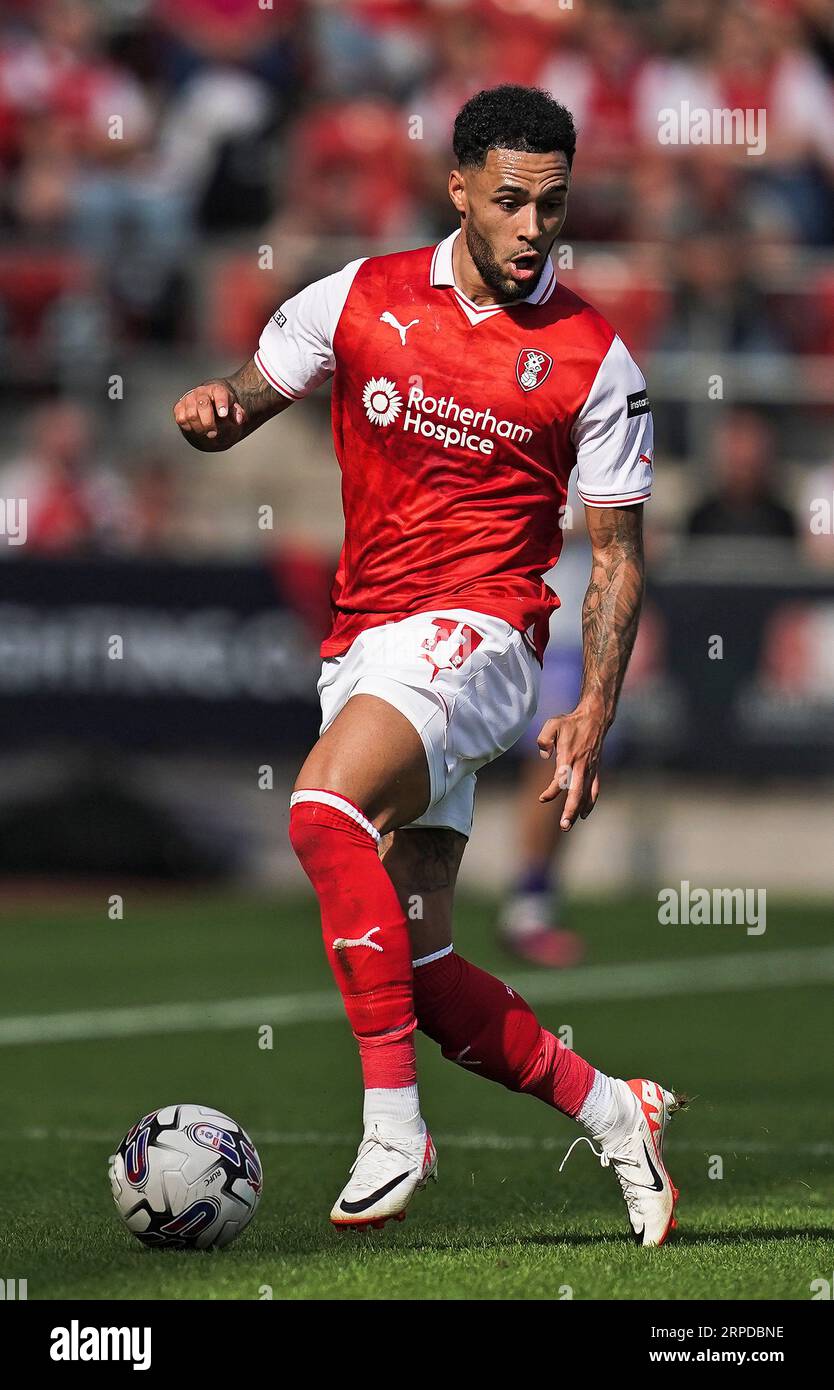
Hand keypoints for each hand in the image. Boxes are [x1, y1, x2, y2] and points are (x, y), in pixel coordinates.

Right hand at [173, 380, 246, 447]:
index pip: (219, 394)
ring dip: (199, 428)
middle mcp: (201, 392)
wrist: (208, 404)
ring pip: (191, 415)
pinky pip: (181, 419)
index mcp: (217, 390)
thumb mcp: (233, 410)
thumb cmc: (222, 408)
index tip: (223, 415)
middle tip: (213, 434)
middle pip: (203, 405)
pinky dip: (189, 427)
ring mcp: (189, 398)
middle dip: (208, 422)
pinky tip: (196, 429)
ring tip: (206, 433)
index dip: (221, 404)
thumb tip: (239, 420)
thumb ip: (238, 414)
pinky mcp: (179, 407)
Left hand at [536, 700, 606, 829]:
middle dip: (570, 811)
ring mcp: (590, 769)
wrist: (594, 718)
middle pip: (576, 793)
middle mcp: (581, 766)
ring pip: (586, 794)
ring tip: (569, 824)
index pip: (560, 780)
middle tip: (563, 826)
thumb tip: (544, 756)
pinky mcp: (596, 769)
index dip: (551, 792)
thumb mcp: (551, 724)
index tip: (542, 798)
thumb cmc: (570, 722)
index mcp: (569, 757)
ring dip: (578, 810)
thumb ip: (544, 740)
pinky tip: (584, 814)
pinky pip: (594, 790)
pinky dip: (590, 802)